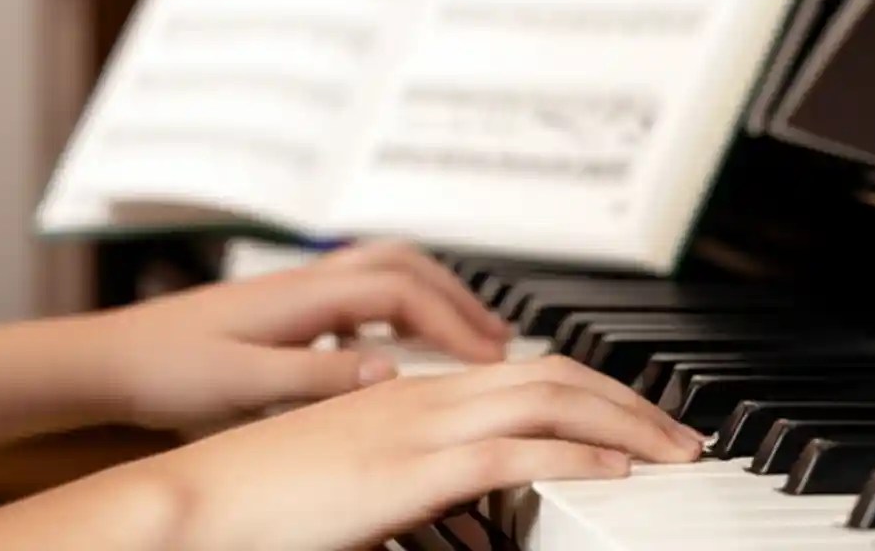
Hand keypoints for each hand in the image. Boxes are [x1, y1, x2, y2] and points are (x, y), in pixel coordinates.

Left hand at [95, 240, 511, 428]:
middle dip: (460, 297)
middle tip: (498, 336)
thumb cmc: (166, 367)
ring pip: (388, 272)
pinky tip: (400, 348)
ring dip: (435, 296)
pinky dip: (401, 310)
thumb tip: (388, 373)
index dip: (454, 323)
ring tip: (467, 334)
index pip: (404, 294)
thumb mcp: (243, 383)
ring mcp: (301, 289)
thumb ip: (317, 376)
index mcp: (307, 293)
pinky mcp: (290, 306)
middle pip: (408, 266)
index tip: (490, 357)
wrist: (109, 357)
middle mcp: (310, 281)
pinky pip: (364, 293)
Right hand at [147, 355, 705, 549]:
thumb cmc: (263, 496)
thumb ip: (414, 471)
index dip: (594, 390)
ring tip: (672, 453)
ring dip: (623, 424)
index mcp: (415, 394)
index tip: (636, 420)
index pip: (529, 372)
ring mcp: (419, 428)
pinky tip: (615, 474)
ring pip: (549, 402)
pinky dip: (575, 458)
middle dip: (629, 402)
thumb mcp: (355, 472)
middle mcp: (426, 397)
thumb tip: (463, 490)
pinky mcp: (409, 471)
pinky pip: (514, 454)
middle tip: (680, 435)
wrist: (195, 502)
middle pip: (556, 376)